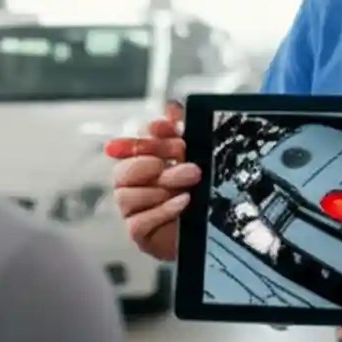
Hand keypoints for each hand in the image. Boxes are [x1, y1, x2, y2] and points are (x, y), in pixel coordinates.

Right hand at [105, 101, 199, 260]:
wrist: (219, 225)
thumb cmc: (201, 188)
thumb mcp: (195, 152)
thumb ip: (181, 129)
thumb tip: (171, 106)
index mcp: (142, 163)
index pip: (127, 148)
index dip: (138, 140)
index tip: (158, 130)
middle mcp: (133, 186)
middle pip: (122, 172)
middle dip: (153, 164)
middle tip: (185, 161)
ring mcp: (133, 211)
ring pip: (126, 197)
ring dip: (160, 188)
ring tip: (189, 185)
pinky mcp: (140, 234)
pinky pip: (138, 222)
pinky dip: (163, 210)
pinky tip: (183, 201)